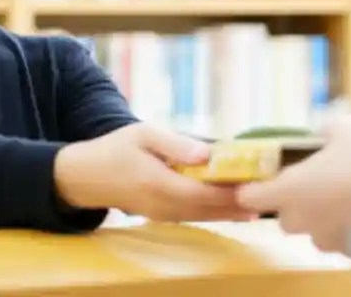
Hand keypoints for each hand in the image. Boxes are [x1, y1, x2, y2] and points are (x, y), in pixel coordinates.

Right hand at [54, 122, 256, 222]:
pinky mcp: (160, 216)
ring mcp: (160, 214)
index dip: (229, 192)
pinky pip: (192, 216)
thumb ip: (175, 144)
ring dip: (228, 212)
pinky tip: (231, 209)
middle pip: (207, 209)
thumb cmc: (114, 149)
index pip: (202, 193)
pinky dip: (213, 212)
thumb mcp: (142, 134)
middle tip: (265, 194)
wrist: (85, 176)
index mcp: (158, 182)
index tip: (254, 183)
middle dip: (236, 203)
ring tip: (256, 204)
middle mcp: (162, 204)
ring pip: (202, 216)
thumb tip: (207, 152)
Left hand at [235, 116, 350, 253]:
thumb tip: (325, 133)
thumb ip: (328, 131)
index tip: (262, 179)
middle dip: (297, 201)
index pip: (252, 197)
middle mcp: (302, 220)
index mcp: (289, 189)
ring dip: (327, 214)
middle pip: (287, 216)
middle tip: (320, 181)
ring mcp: (328, 240)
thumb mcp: (348, 129)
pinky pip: (344, 237)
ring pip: (317, 229)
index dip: (255, 188)